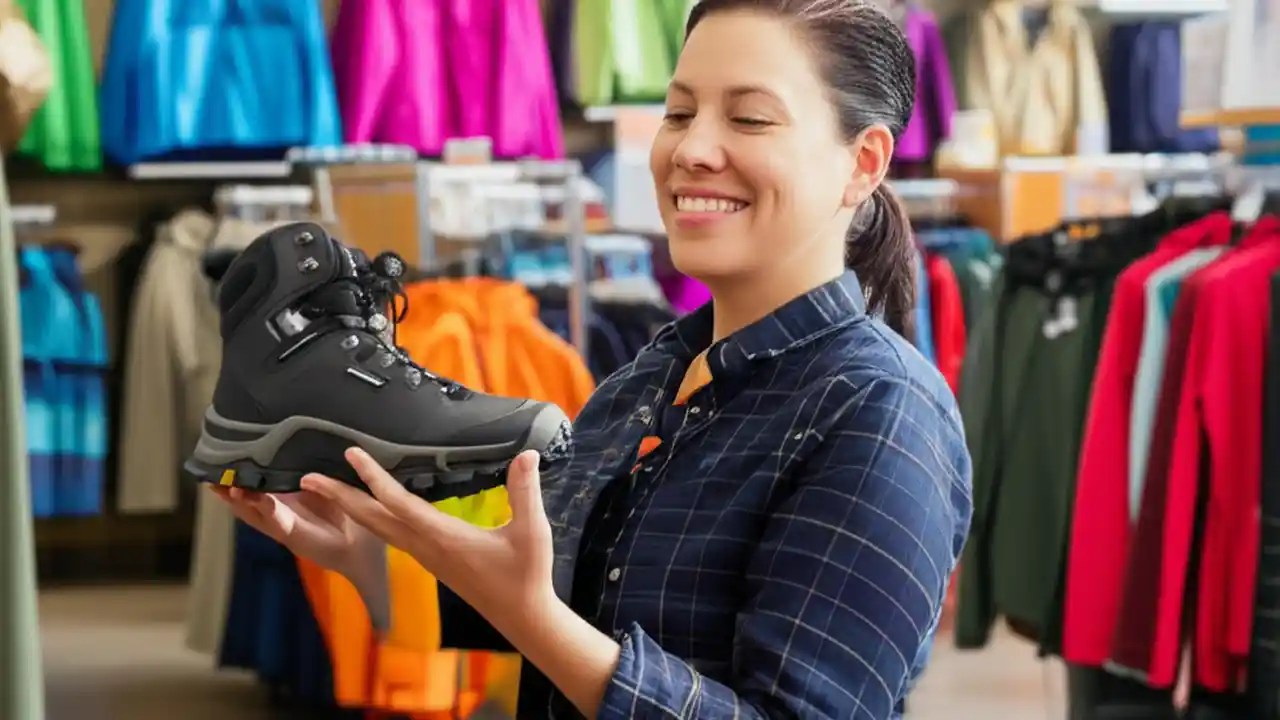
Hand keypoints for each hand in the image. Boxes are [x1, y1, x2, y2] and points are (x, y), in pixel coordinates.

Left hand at [209, 481, 391, 629]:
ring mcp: (288, 510)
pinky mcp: (292, 494)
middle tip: (219, 486)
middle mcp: (291, 526)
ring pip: (256, 501)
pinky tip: (233, 467)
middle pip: (259, 515)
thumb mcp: (372, 581)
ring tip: (213, 476)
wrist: (360, 547)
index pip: (287, 529)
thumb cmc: (364, 558)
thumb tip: (386, 639)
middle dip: (241, 502)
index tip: (267, 504)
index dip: (275, 516)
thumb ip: (375, 604)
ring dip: (235, 491)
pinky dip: (250, 478)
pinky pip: (267, 486)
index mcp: (307, 540)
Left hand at [301, 447, 556, 623]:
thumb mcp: (532, 531)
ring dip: (351, 508)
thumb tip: (527, 454)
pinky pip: (391, 535)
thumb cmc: (527, 575)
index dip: (373, 477)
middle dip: (339, 498)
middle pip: (372, 520)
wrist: (522, 616)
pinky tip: (369, 507)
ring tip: (327, 488)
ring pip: (378, 529)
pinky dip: (372, 517)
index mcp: (443, 537)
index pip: (399, 503)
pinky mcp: (430, 560)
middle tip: (307, 478)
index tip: (350, 453)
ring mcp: (425, 556)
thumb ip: (525, 491)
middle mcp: (426, 547)